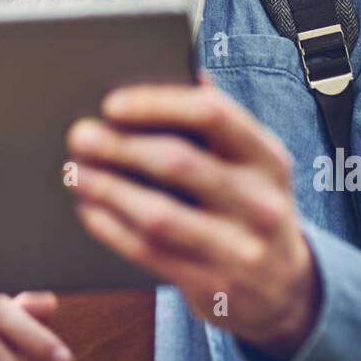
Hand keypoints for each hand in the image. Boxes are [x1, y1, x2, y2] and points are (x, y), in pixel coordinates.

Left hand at [65, 73, 320, 360]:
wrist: (287, 290)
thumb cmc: (252, 206)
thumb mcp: (253, 164)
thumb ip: (219, 122)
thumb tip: (182, 70)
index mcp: (268, 158)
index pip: (213, 115)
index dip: (158, 105)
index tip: (112, 103)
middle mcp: (260, 202)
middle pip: (178, 164)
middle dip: (120, 147)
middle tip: (79, 135)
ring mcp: (239, 249)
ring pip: (158, 214)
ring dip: (107, 189)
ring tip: (74, 170)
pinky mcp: (212, 285)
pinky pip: (149, 252)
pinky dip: (112, 227)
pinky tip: (90, 208)